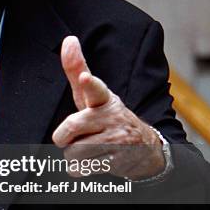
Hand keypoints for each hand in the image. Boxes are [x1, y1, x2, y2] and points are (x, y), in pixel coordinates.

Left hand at [52, 36, 164, 179]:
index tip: (85, 78)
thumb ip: (76, 70)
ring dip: (74, 155)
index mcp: (104, 99)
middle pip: (70, 127)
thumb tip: (68, 40)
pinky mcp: (118, 162)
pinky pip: (80, 169)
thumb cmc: (107, 117)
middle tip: (74, 136)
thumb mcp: (92, 95)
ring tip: (90, 148)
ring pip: (73, 152)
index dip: (88, 83)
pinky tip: (95, 161)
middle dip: (64, 137)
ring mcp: (118, 140)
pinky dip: (80, 169)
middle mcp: (112, 117)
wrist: (145, 150)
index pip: (95, 88)